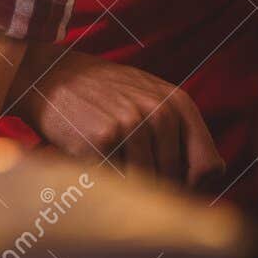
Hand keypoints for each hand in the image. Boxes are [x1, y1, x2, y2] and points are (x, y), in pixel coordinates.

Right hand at [11, 47, 223, 187]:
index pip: (209, 166)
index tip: (171, 181)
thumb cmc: (100, 91)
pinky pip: (117, 181)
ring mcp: (131, 125)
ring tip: (107, 155)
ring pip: (147, 183)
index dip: (192, 183)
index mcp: (178, 102)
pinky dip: (105, 177)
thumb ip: (179, 128)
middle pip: (175, 179)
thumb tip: (210, 177)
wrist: (47, 75)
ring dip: (127, 181)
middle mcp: (160, 112)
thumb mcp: (148, 94)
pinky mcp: (101, 141)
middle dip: (154, 183)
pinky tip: (91, 153)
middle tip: (126, 164)